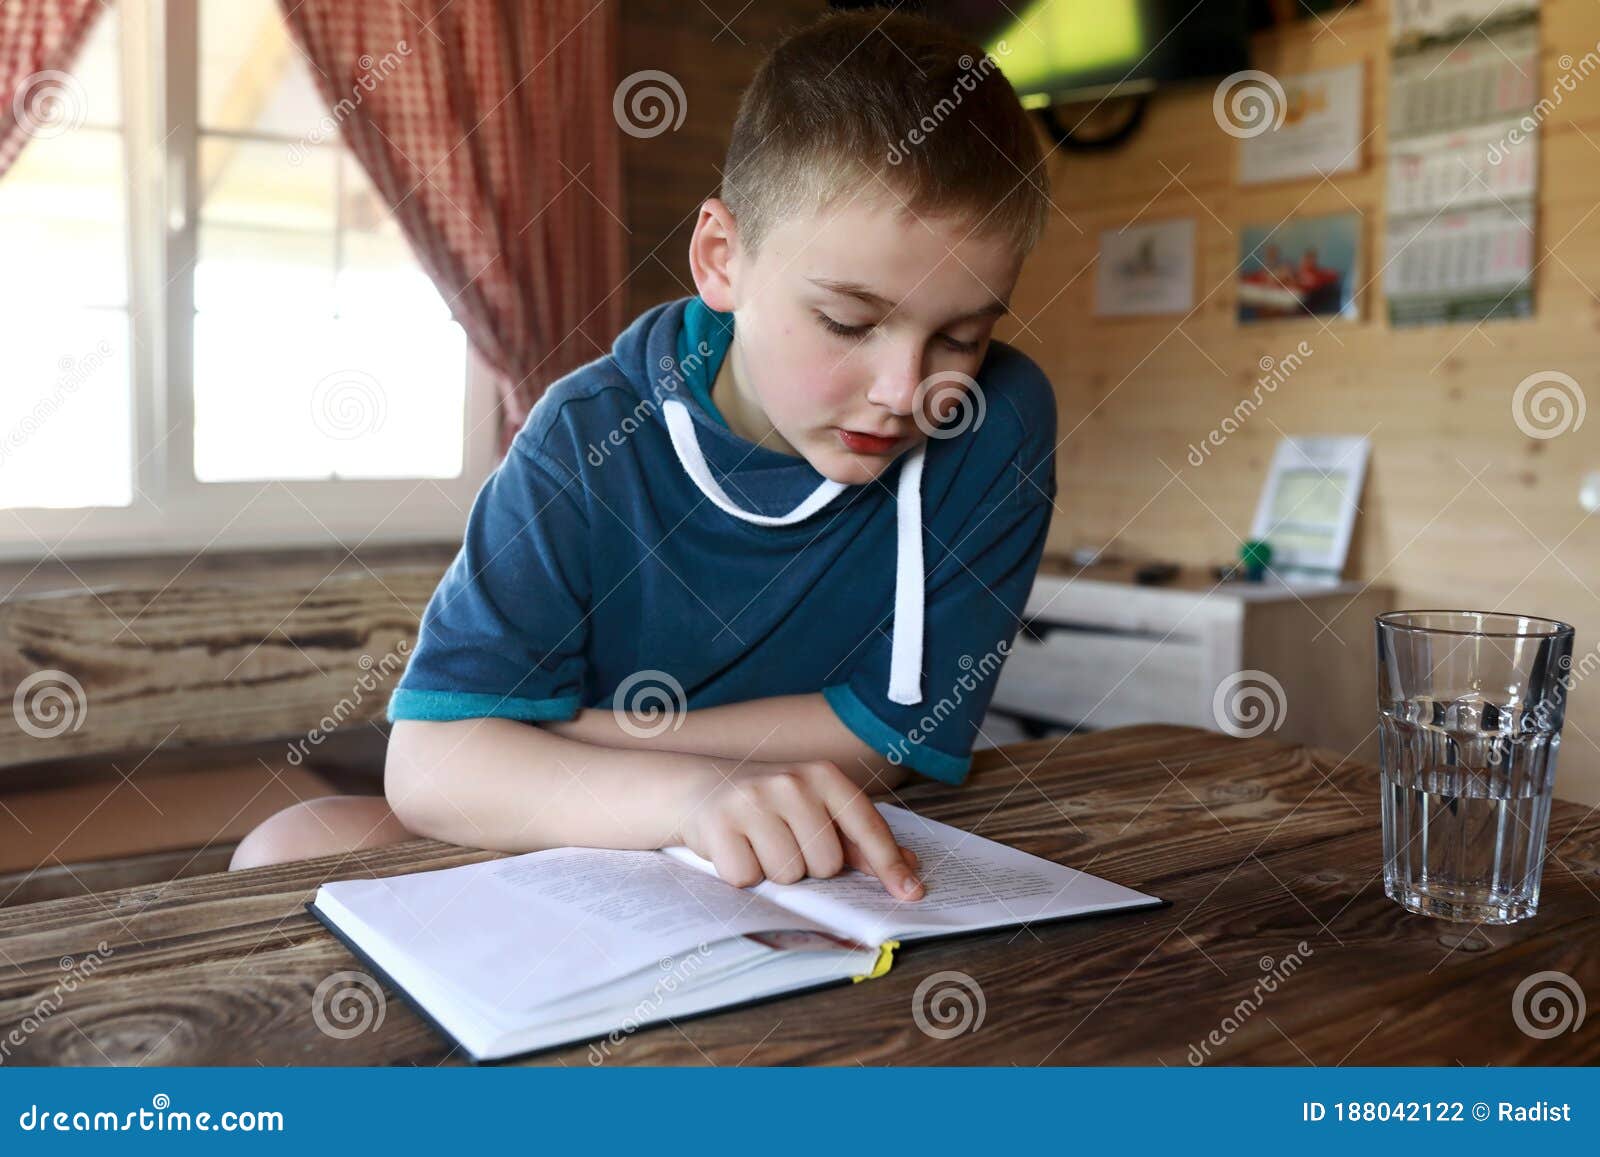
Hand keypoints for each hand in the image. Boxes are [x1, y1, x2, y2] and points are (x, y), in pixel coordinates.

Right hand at [675, 759, 923, 899]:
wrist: (696, 788)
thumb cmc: (766, 805)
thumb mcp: (813, 808)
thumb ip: (858, 837)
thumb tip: (909, 866)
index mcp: (822, 776)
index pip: (866, 826)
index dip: (889, 864)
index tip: (911, 892)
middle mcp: (791, 782)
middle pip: (826, 864)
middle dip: (808, 867)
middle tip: (783, 843)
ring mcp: (754, 801)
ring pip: (789, 875)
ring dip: (774, 872)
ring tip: (757, 844)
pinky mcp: (720, 824)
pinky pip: (748, 879)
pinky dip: (742, 875)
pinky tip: (734, 849)